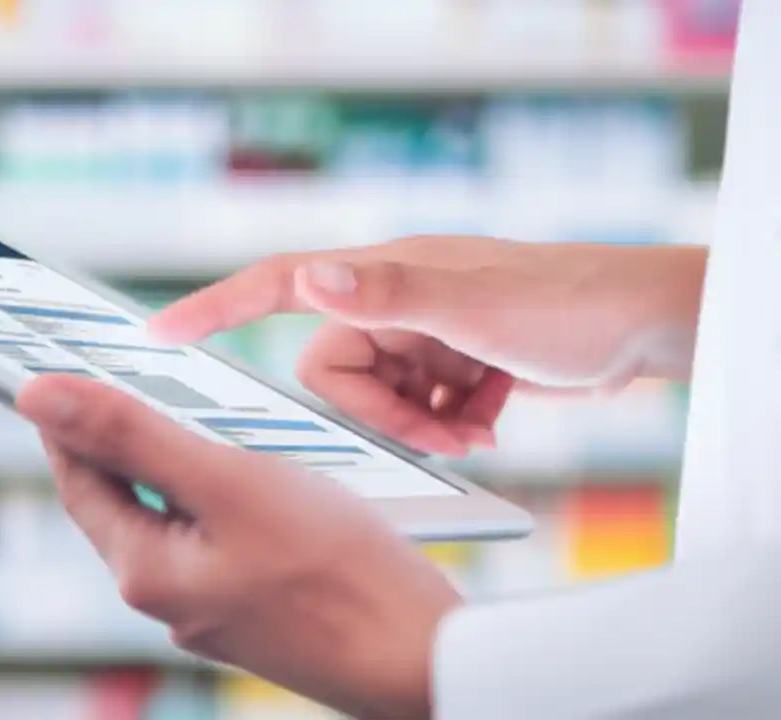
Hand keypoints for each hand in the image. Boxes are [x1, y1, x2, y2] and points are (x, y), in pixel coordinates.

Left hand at [18, 375, 460, 718]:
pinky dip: (220, 495)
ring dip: (175, 464)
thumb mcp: (225, 481)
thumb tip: (36, 396)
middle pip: (123, 502)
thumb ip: (131, 436)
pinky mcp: (256, 609)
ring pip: (175, 518)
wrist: (424, 656)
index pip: (78, 482)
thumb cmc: (335, 569)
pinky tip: (253, 474)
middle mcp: (170, 599)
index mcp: (145, 571)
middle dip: (120, 440)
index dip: (66, 421)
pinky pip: (218, 538)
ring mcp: (214, 608)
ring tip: (194, 416)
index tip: (62, 370)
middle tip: (127, 379)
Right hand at [149, 237, 705, 455]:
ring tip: (477, 426)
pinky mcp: (450, 367)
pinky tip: (490, 419)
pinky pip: (419, 410)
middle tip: (441, 429)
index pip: (278, 283)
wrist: (639, 328)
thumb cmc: (563, 303)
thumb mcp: (472, 306)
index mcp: (380, 277)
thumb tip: (308, 279)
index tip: (161, 331)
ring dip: (424, 427)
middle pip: (336, 375)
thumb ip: (387, 296)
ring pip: (379, 402)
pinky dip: (450, 426)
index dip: (215, 307)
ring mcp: (422, 337)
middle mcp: (392, 304)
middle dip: (383, 414)